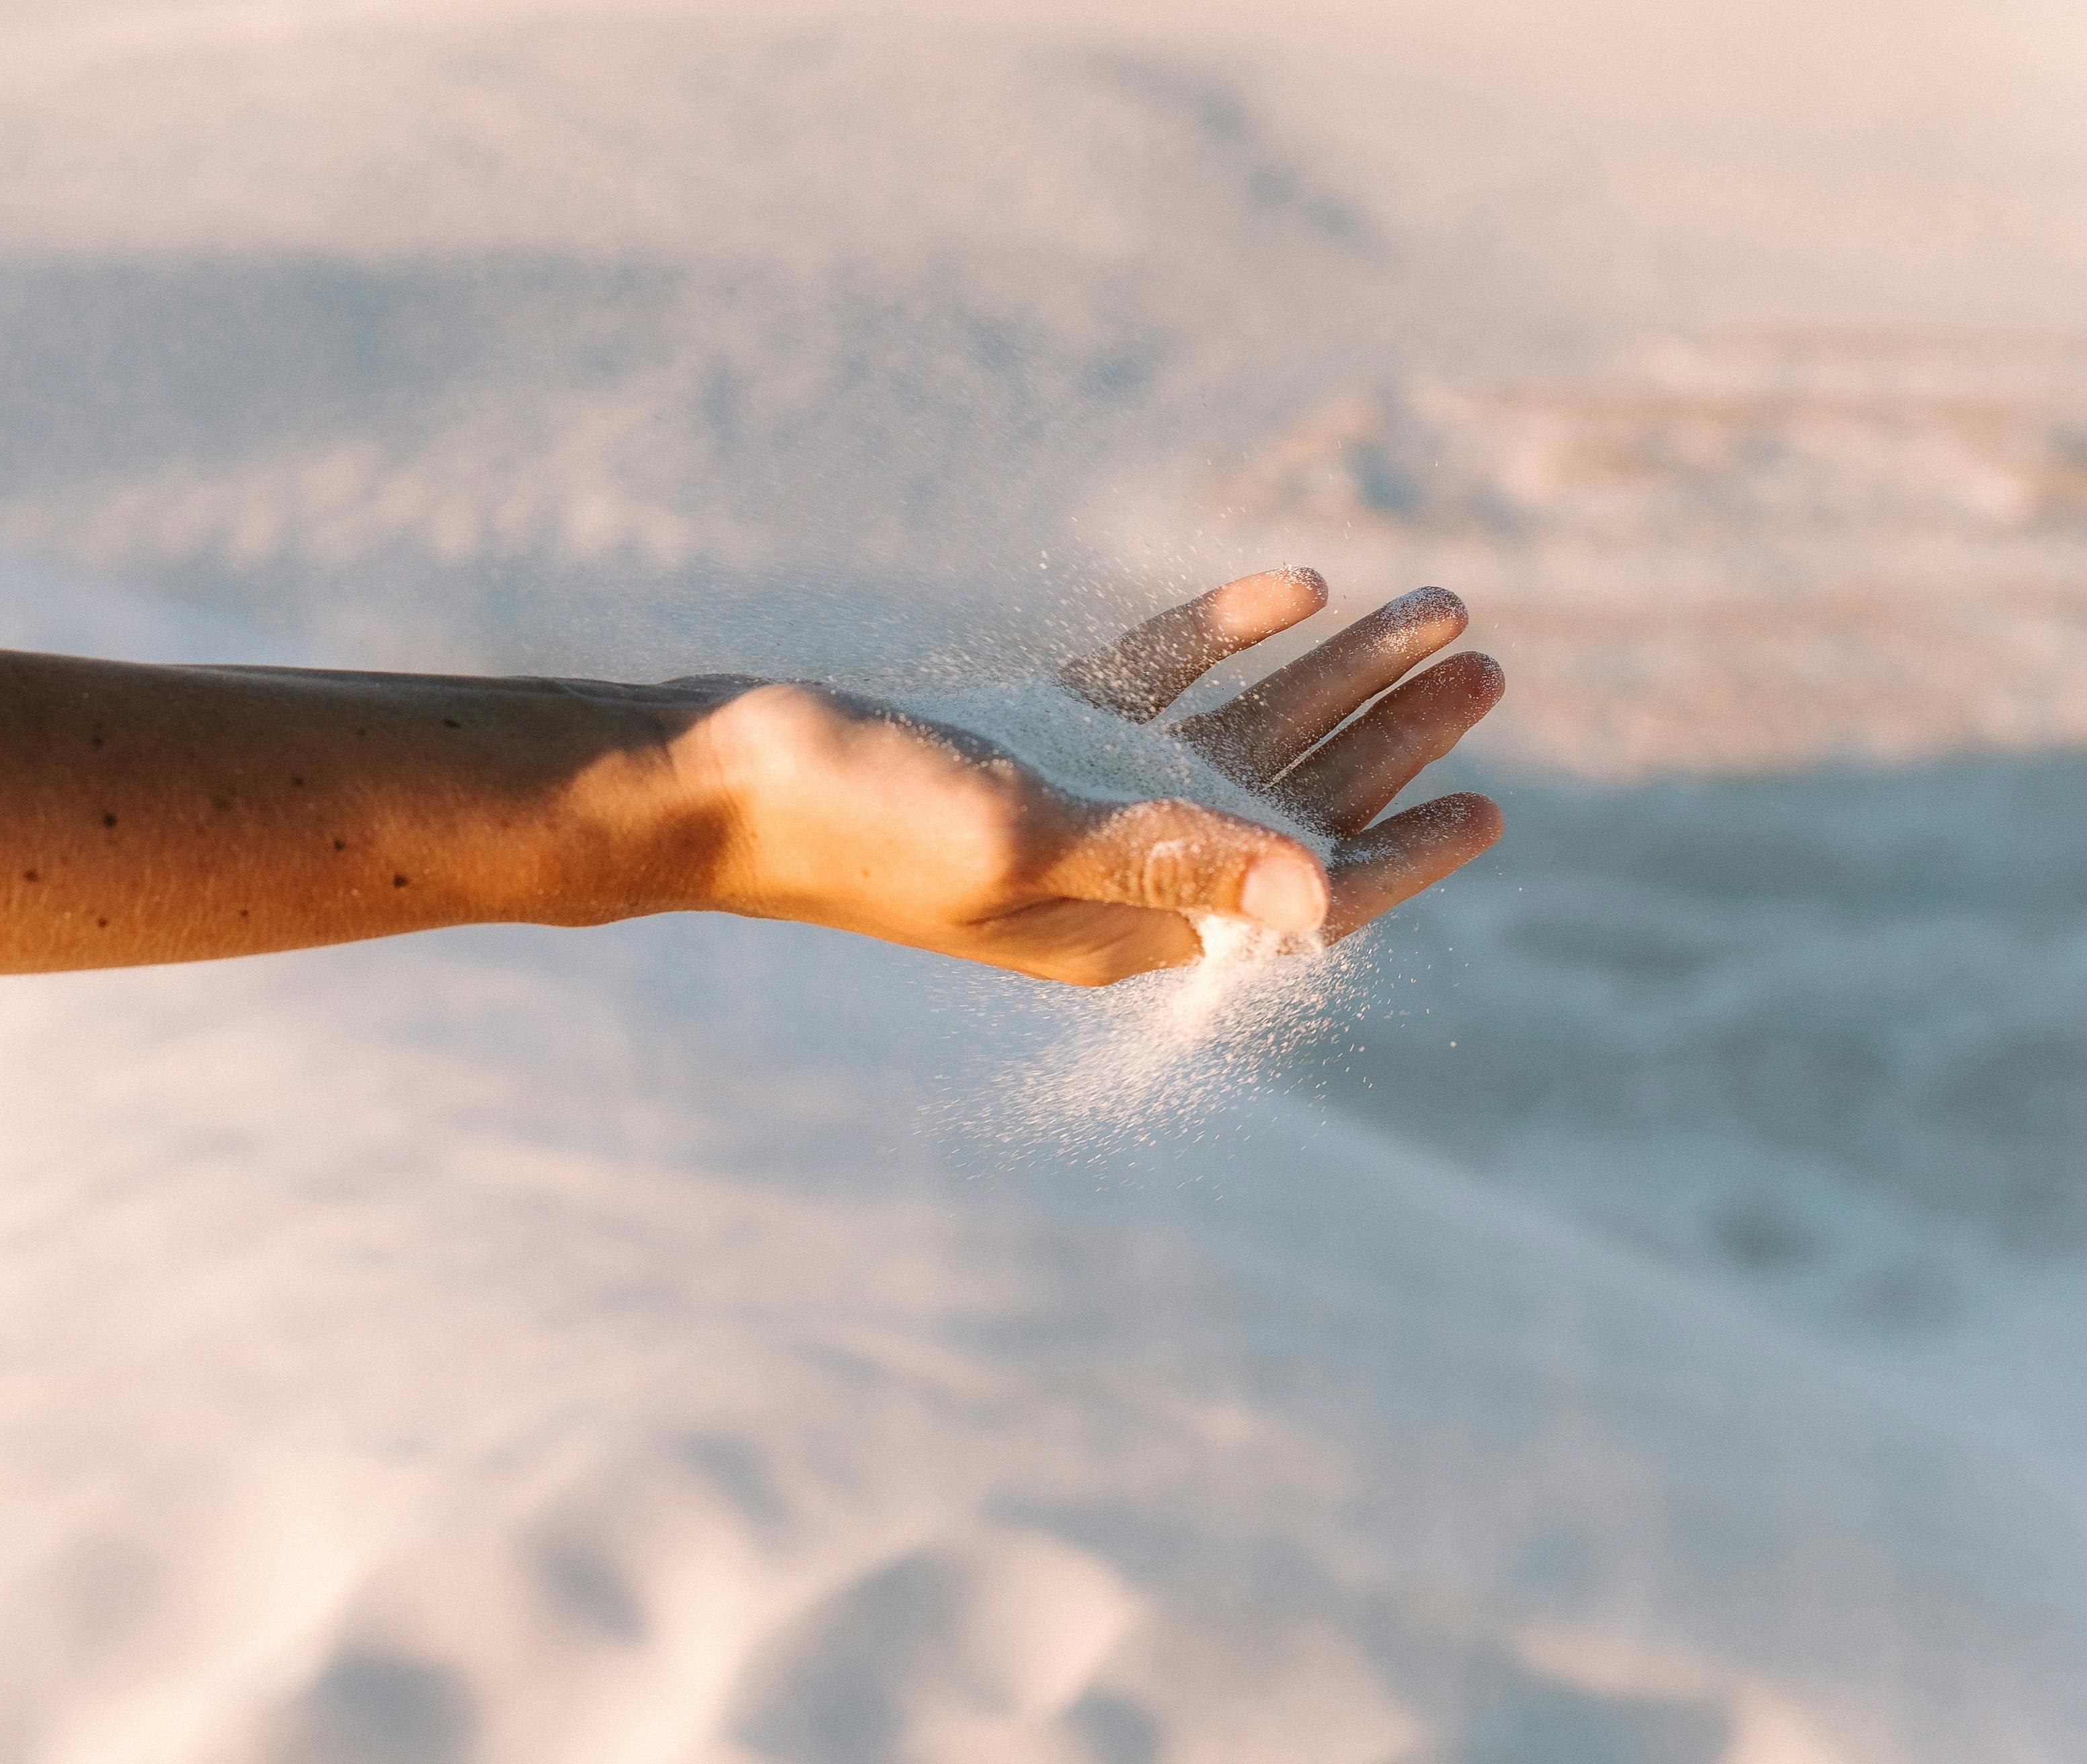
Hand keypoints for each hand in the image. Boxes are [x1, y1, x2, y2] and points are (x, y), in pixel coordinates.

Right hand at [693, 568, 1502, 985]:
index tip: (1487, 806)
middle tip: (1483, 663)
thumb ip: (1169, 857)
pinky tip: (1292, 590)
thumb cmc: (860, 822)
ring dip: (1331, 673)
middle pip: (1289, 798)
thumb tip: (1314, 895)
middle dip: (1387, 734)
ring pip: (1238, 729)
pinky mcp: (1033, 732)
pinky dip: (1224, 637)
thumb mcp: (1022, 837)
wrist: (717, 777)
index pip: (1297, 897)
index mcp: (1127, 922)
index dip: (1398, 855)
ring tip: (1432, 606)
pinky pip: (1158, 681)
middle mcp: (1119, 865)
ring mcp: (1077, 793)